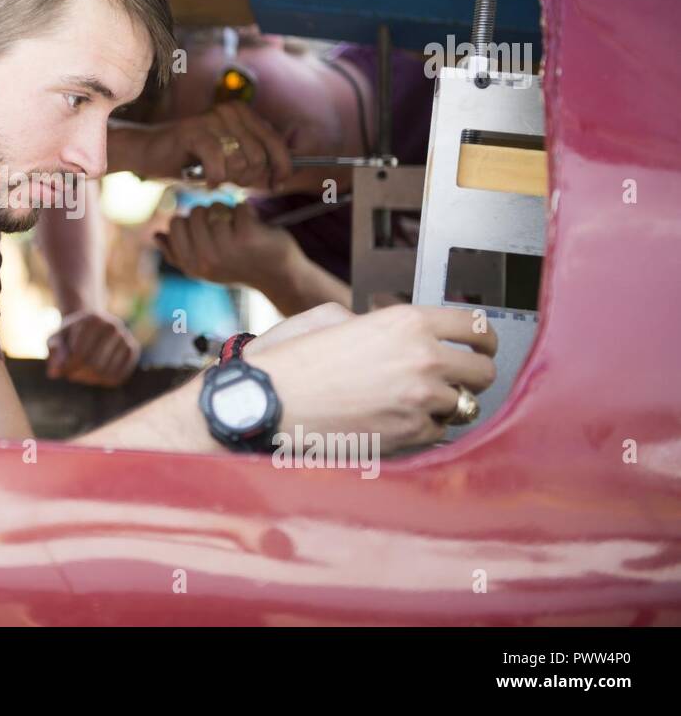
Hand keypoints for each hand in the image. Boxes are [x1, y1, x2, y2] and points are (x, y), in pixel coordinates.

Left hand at [46, 310, 140, 387]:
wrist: (89, 326)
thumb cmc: (69, 335)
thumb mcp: (56, 339)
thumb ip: (54, 352)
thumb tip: (55, 372)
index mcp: (92, 319)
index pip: (79, 355)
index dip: (68, 368)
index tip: (60, 370)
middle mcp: (113, 325)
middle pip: (93, 365)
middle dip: (78, 374)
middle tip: (70, 374)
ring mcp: (125, 337)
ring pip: (105, 373)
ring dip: (89, 379)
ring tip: (81, 372)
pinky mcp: (133, 349)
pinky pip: (119, 376)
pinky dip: (104, 381)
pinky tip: (95, 374)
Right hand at [137, 101, 292, 188]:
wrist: (149, 152)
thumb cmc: (190, 160)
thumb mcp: (229, 159)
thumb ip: (254, 162)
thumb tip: (283, 176)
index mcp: (243, 113)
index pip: (276, 142)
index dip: (282, 167)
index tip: (277, 185)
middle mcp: (231, 110)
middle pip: (259, 157)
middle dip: (248, 178)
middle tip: (230, 182)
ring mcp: (212, 118)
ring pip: (240, 161)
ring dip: (229, 179)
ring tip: (214, 178)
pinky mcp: (193, 131)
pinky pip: (218, 162)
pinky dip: (214, 178)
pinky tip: (206, 182)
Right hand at [155, 201, 300, 288]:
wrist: (279, 276)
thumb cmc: (240, 267)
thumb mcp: (206, 266)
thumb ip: (179, 253)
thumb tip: (156, 235)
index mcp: (192, 266)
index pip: (175, 224)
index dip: (191, 220)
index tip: (207, 231)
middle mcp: (206, 259)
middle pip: (194, 213)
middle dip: (209, 213)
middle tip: (226, 228)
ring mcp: (226, 248)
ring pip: (216, 207)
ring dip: (229, 211)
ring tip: (240, 228)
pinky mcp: (247, 236)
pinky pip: (238, 206)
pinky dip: (247, 210)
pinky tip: (254, 225)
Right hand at [248, 304, 498, 452]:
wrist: (269, 403)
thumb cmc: (292, 361)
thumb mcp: (331, 318)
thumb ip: (376, 321)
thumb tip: (398, 335)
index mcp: (406, 322)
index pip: (476, 327)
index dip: (484, 339)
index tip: (482, 347)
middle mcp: (423, 359)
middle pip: (484, 370)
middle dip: (474, 375)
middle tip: (459, 378)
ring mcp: (421, 401)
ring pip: (465, 406)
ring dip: (448, 405)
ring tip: (418, 402)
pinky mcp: (411, 435)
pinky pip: (440, 432)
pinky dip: (426, 428)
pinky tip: (398, 420)